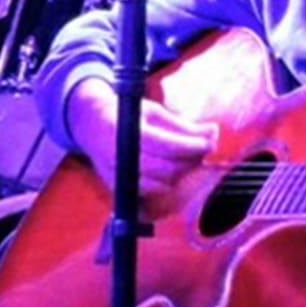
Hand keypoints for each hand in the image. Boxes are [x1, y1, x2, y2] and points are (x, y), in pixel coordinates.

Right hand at [66, 77, 217, 196]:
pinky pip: (151, 193)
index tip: (210, 140)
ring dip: (183, 173)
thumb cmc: (128, 116)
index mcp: (128, 131)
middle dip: (191, 160)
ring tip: (192, 158)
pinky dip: (168, 183)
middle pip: (166, 169)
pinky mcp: (120, 188)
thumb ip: (184, 125)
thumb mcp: (155, 112)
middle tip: (205, 148)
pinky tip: (176, 170)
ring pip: (161, 184)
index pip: (167, 146)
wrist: (93, 126)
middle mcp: (121, 157)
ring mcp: (119, 175)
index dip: (193, 146)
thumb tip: (213, 132)